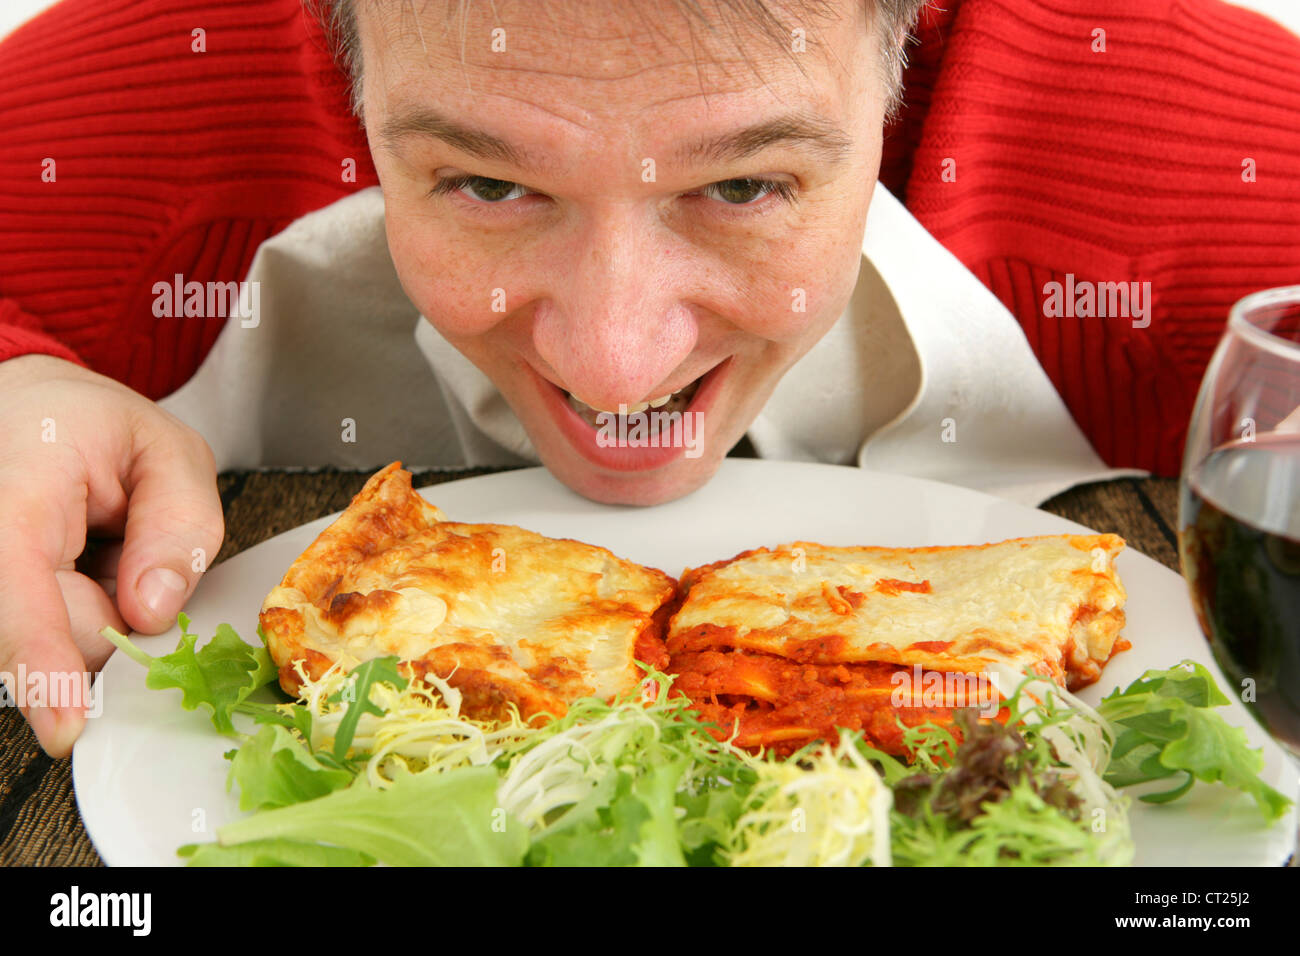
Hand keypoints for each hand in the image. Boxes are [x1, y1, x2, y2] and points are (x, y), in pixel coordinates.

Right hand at [0, 354, 223, 755]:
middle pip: (57, 632)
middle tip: (121, 541)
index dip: (41, 661)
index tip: (64, 724)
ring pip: (54, 643)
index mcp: (16, 485)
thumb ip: (180, 524)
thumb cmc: (87, 428)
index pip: (15, 585)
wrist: (20, 412)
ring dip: (94, 610)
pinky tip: (75, 569)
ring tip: (92, 547)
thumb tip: (153, 611)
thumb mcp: (168, 450)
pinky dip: (76, 616)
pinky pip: (45, 640)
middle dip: (113, 612)